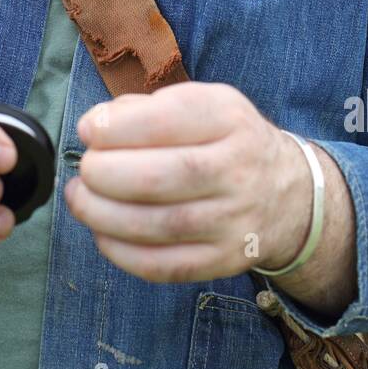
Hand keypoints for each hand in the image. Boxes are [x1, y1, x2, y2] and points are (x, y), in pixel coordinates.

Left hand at [64, 82, 311, 283]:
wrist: (286, 193)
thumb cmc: (225, 140)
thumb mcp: (203, 102)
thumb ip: (147, 108)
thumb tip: (96, 125)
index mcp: (229, 119)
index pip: (169, 120)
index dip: (118, 127)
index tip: (89, 129)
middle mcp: (238, 169)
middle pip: (160, 177)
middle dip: (106, 173)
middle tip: (85, 168)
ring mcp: (234, 221)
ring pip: (158, 225)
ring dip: (103, 214)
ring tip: (80, 198)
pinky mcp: (224, 260)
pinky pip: (164, 266)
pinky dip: (122, 252)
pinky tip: (102, 233)